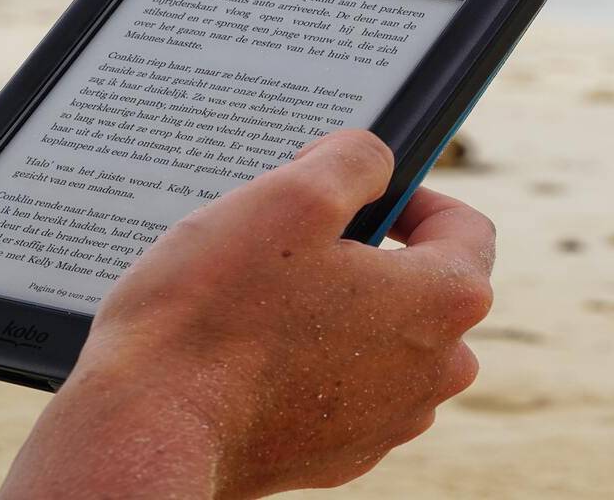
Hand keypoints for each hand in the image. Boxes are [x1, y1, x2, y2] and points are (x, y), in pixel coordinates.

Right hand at [0, 130, 495, 498]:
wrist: (149, 428)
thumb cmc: (214, 312)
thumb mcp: (290, 195)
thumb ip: (354, 159)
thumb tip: (373, 162)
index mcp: (444, 301)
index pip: (465, 227)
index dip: (414, 195)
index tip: (366, 194)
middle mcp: (436, 370)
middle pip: (424, 287)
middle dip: (371, 256)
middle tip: (298, 243)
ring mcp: (390, 421)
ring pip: (383, 340)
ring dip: (340, 311)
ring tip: (266, 298)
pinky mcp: (342, 453)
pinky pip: (344, 389)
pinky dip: (312, 363)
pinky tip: (252, 351)